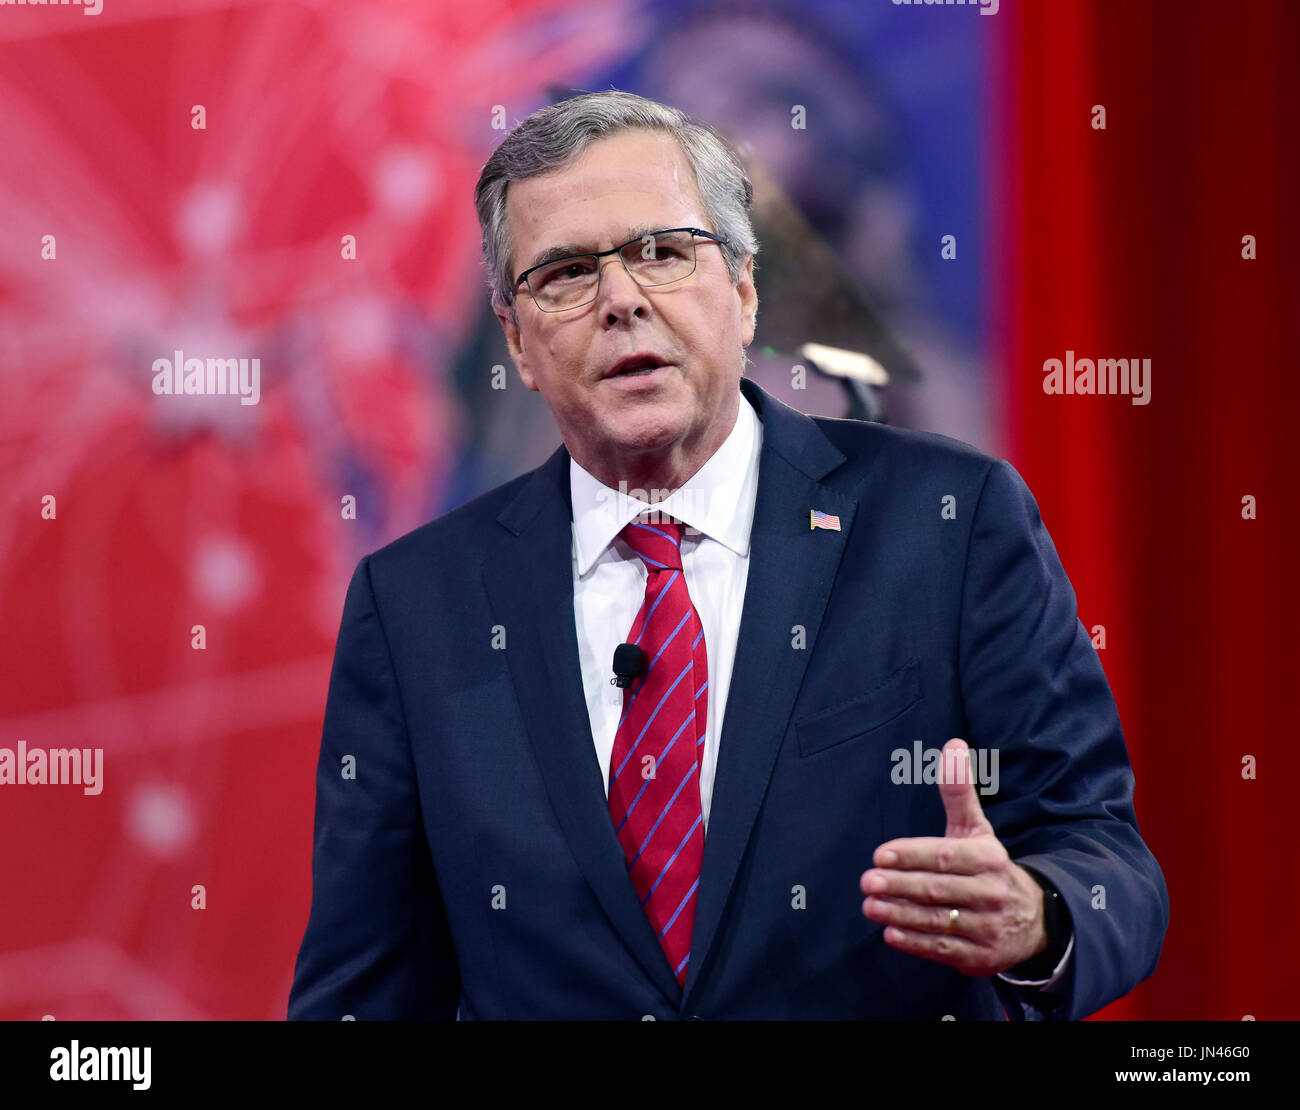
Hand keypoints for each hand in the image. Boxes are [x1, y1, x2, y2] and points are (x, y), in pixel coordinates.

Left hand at [859, 738, 1046, 975]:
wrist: (1034, 920)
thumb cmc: (989, 867)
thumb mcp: (977, 829)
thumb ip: (958, 792)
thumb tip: (952, 744)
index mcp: (989, 859)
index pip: (945, 856)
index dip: (912, 855)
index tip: (880, 853)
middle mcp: (990, 893)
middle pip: (938, 889)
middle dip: (900, 885)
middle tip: (867, 881)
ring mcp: (987, 928)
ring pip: (938, 921)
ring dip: (900, 913)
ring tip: (870, 906)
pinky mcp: (981, 957)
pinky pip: (944, 949)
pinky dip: (916, 942)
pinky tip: (891, 933)